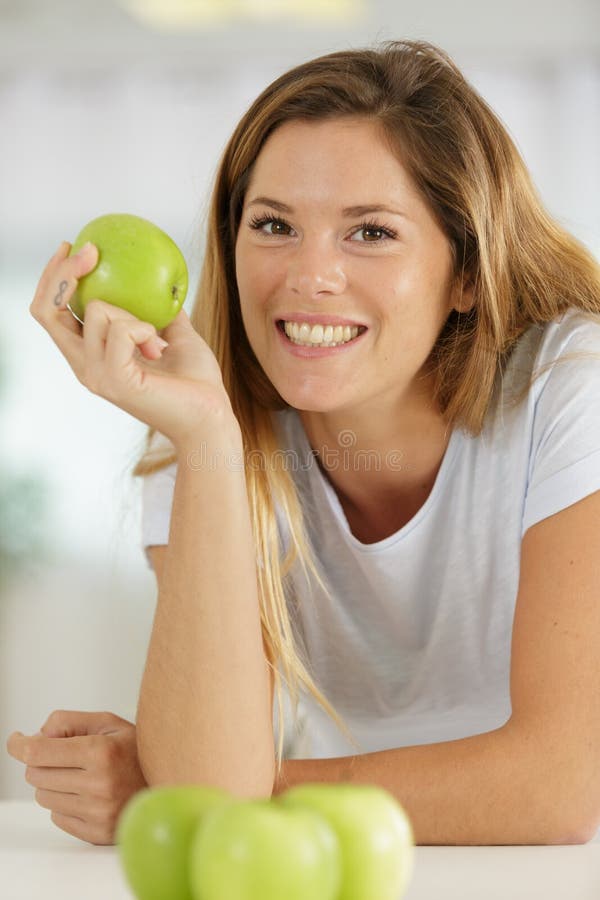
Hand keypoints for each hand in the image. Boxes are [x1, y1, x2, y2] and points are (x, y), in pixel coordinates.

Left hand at [6, 710, 146, 844]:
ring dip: (54, 783)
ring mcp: (97, 812)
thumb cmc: (136, 750)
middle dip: (42, 761)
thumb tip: (35, 736)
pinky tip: (87, 794)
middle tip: (62, 755)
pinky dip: (65, 804)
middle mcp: (98, 784)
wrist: (168, 782)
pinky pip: (57, 817)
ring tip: (80, 775)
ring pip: (44, 797)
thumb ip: (69, 721)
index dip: (19, 744)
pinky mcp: (97, 832)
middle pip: (36, 774)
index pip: (38, 752)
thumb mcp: (108, 722)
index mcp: (101, 752)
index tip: (16, 740)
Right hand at [30, 242, 239, 448]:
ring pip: (96, 311)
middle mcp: (84, 366)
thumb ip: (160, 311)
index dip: (51, 278)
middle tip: (90, 251)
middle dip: (61, 273)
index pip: (50, 313)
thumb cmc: (196, 383)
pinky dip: (143, 328)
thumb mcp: (175, 335)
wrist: (211, 417)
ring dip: (132, 313)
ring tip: (156, 341)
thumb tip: (161, 278)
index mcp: (91, 355)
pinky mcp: (115, 380)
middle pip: (47, 310)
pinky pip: (121, 330)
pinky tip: (158, 347)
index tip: (74, 247)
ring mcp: (96, 375)